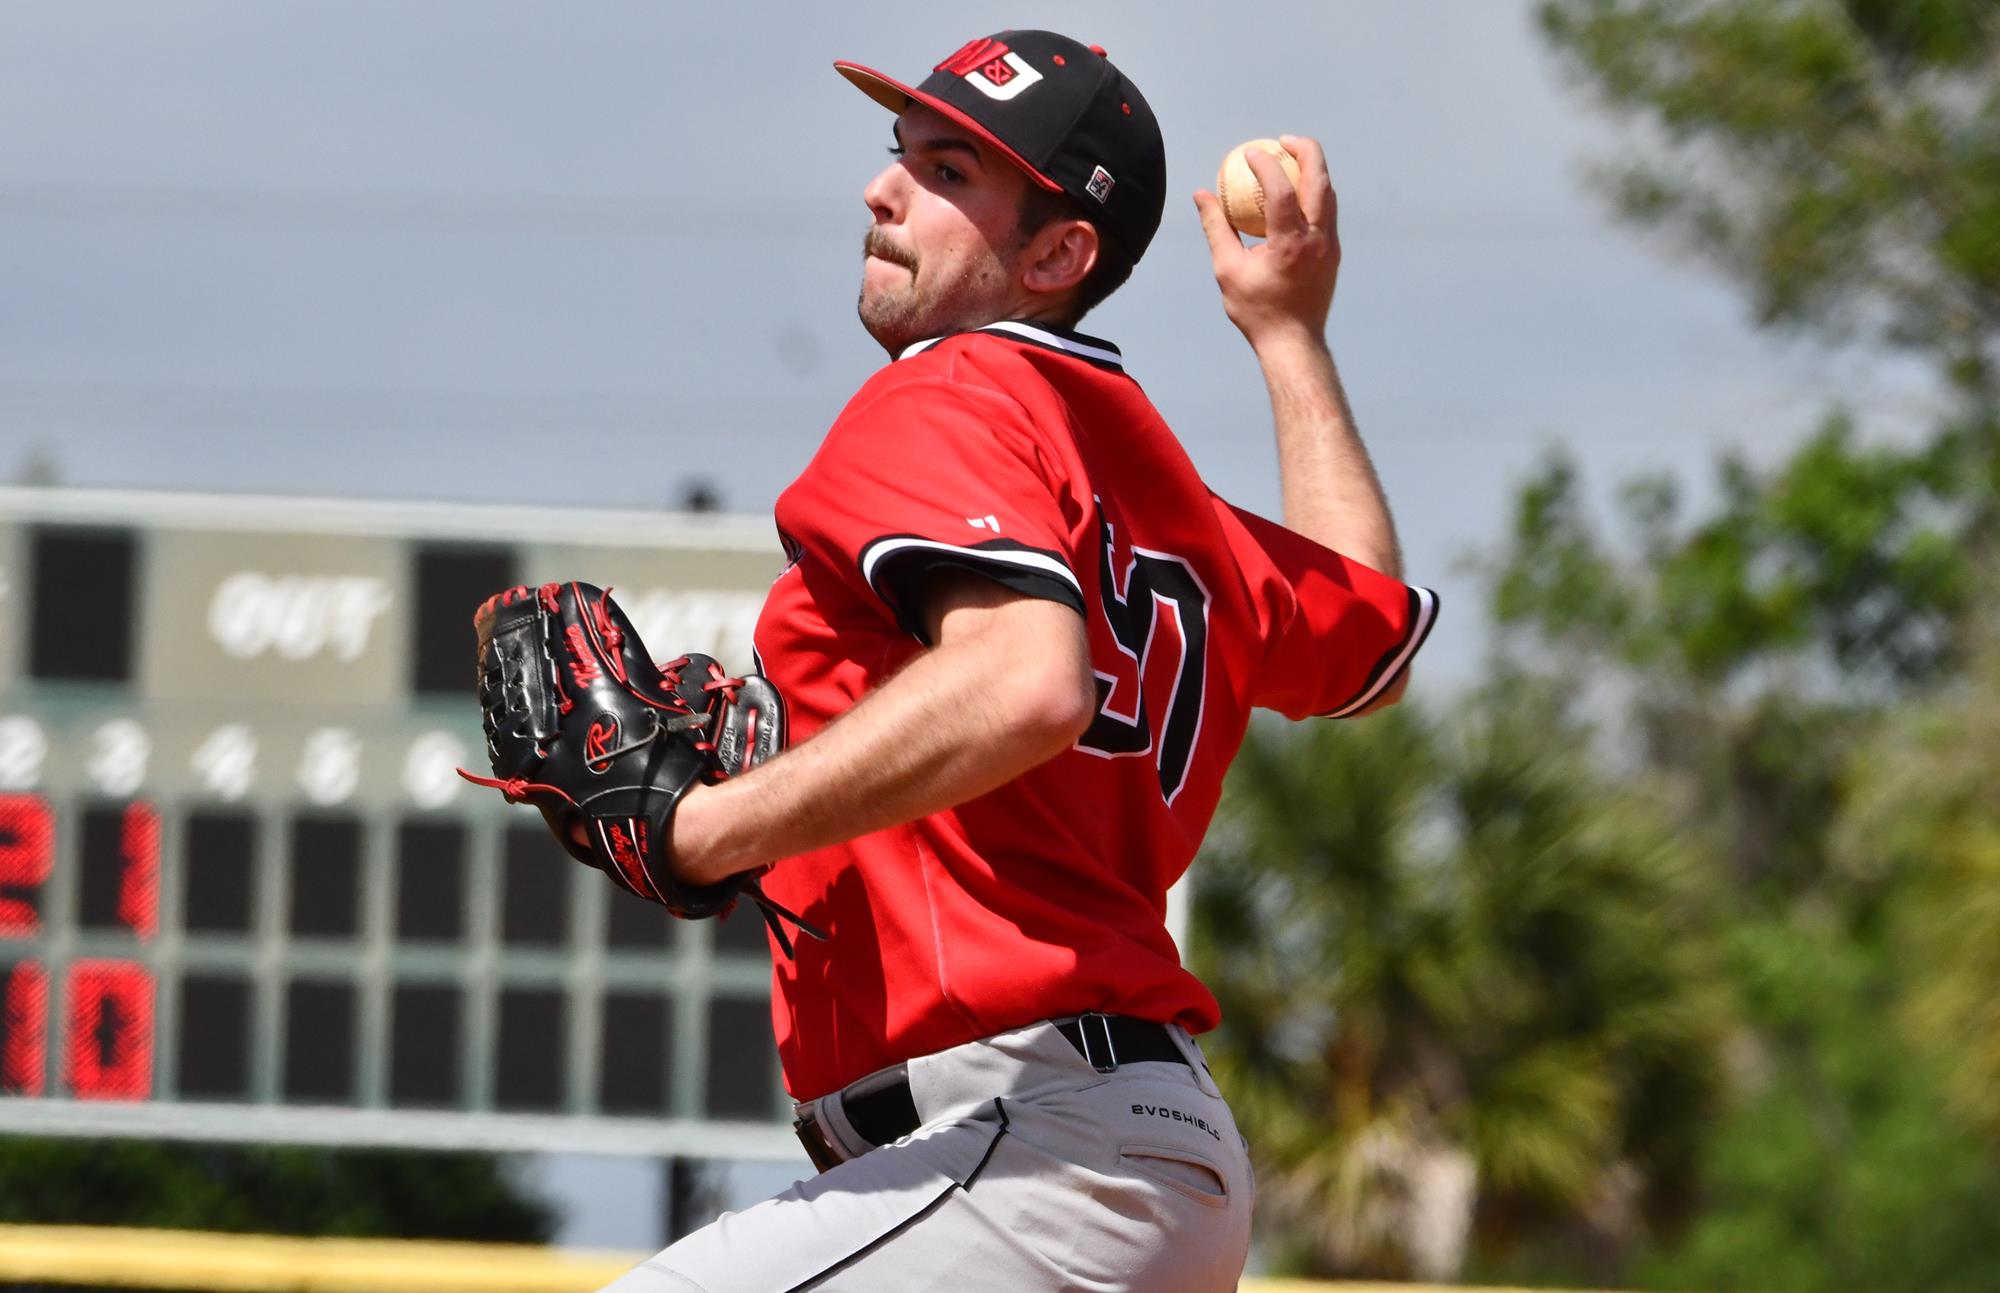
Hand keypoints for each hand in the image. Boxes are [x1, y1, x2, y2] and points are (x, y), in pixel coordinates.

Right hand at [1193, 135, 1339, 349]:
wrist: (1293, 341)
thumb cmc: (1256, 310)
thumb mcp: (1227, 269)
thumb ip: (1216, 227)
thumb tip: (1202, 195)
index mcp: (1290, 243)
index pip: (1281, 189)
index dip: (1266, 164)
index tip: (1249, 153)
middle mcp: (1317, 239)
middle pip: (1320, 179)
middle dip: (1304, 151)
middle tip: (1282, 141)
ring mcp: (1330, 245)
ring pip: (1329, 193)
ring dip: (1312, 170)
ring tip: (1290, 159)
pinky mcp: (1333, 252)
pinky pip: (1327, 211)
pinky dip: (1314, 193)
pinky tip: (1296, 194)